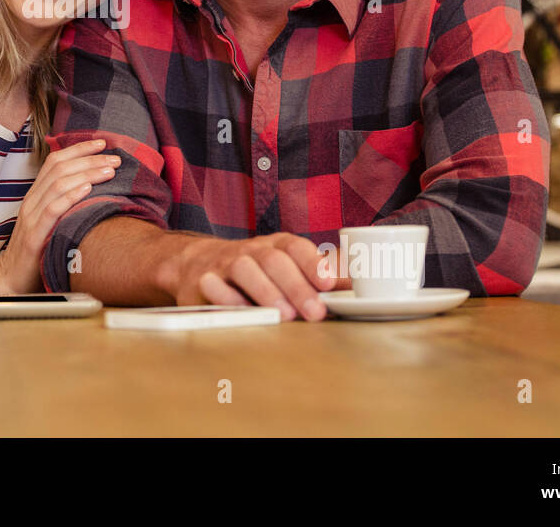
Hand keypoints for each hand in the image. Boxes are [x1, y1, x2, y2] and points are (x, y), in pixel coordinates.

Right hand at [0, 138, 120, 293]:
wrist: (10, 279)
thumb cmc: (36, 252)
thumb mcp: (50, 222)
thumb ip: (64, 205)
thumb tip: (94, 190)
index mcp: (35, 195)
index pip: (55, 162)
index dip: (78, 149)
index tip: (102, 143)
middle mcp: (31, 201)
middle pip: (60, 169)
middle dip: (89, 159)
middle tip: (114, 158)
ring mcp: (31, 217)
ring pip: (58, 184)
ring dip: (86, 174)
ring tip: (109, 170)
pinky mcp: (34, 235)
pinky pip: (52, 209)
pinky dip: (70, 196)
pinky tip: (87, 189)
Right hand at [170, 233, 348, 321]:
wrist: (199, 262)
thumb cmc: (257, 269)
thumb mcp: (290, 265)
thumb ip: (322, 274)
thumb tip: (360, 279)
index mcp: (276, 245)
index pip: (296, 247)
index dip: (313, 263)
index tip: (329, 284)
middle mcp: (252, 250)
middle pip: (274, 260)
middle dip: (297, 286)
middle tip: (315, 312)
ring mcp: (226, 263)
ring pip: (244, 268)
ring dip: (265, 290)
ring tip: (283, 315)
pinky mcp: (203, 281)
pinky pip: (212, 284)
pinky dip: (225, 296)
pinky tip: (242, 311)